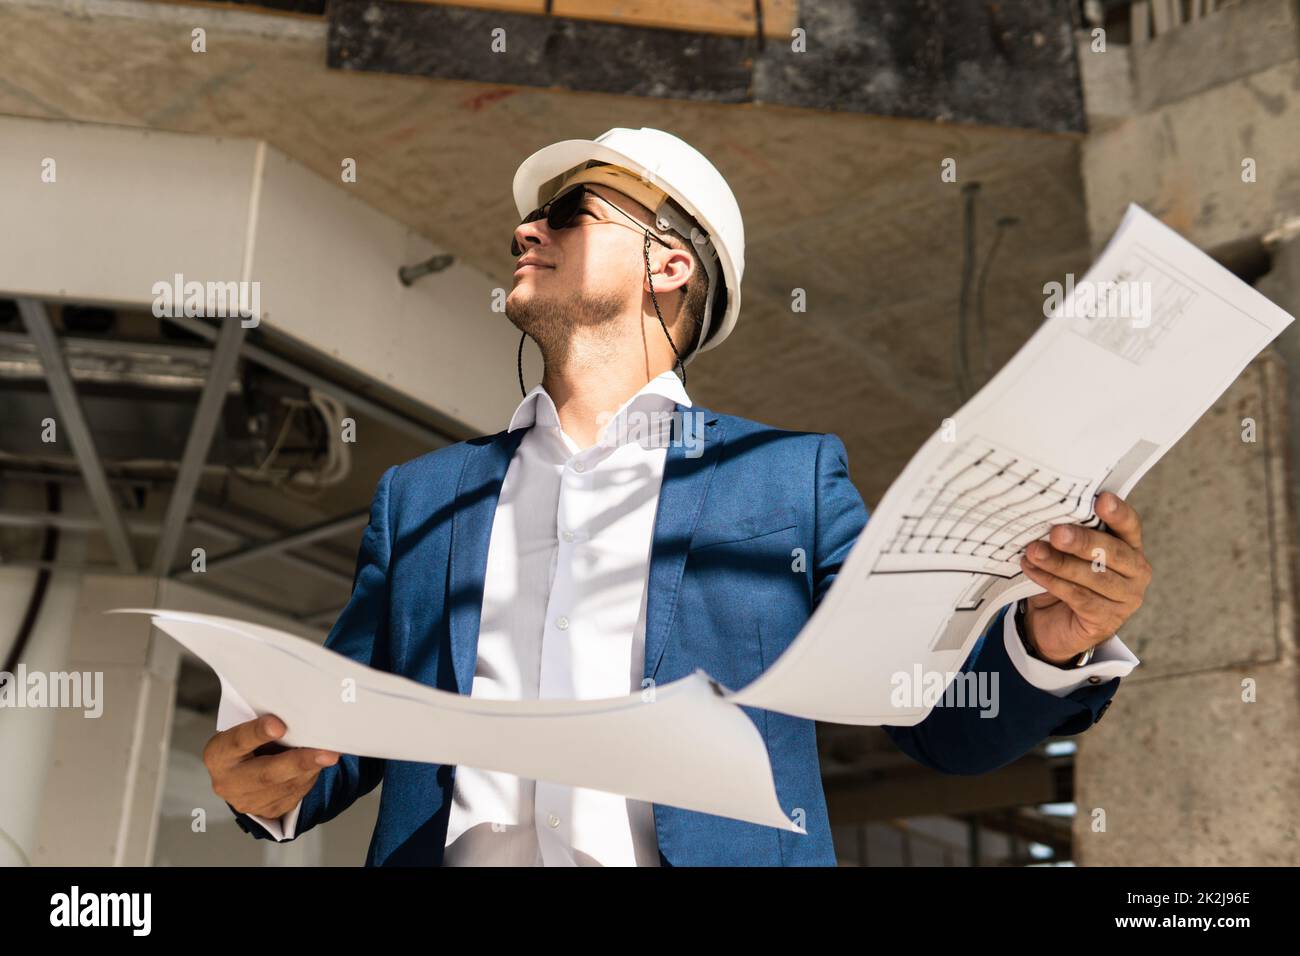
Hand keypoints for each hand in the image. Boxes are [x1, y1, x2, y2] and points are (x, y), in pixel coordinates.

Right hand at [203, 715, 339, 818]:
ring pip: (287, 786)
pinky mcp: (267, 812)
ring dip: (313, 769)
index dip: (258, 733)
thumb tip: (300, 717)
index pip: (238, 741)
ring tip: (330, 753)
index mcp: (218, 754)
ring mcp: (247, 801)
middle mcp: (228, 782)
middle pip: (267, 774)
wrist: (241, 773)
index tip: (279, 725)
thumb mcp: (246, 728)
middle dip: (300, 762)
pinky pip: (295, 795)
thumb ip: (266, 724)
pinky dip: (311, 777)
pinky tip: (318, 765)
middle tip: (328, 753)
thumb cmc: (248, 742)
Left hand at [1018, 492, 1152, 665]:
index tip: (1102, 500)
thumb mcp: (1067, 552)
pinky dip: (1052, 582)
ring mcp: (1126, 598)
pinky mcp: (1107, 620)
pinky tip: (1033, 570)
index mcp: (1129, 546)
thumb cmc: (1064, 578)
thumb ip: (1067, 534)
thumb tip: (1044, 513)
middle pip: (1112, 551)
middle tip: (1056, 533)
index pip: (1129, 525)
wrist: (1053, 621)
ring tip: (1033, 552)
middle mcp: (1136, 571)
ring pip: (1094, 576)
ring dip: (1060, 563)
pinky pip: (1078, 597)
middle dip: (1082, 541)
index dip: (1117, 513)